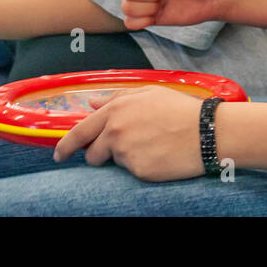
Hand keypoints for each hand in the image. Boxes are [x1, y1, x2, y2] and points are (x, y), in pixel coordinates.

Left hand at [53, 85, 205, 180]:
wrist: (206, 132)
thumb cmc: (179, 109)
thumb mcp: (147, 93)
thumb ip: (115, 98)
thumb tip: (92, 103)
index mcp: (115, 111)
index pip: (79, 131)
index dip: (66, 145)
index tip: (59, 154)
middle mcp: (115, 132)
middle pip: (92, 153)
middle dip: (99, 155)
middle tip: (121, 150)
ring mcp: (126, 153)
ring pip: (115, 163)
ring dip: (125, 159)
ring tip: (150, 147)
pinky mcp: (139, 171)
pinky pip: (133, 172)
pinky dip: (143, 167)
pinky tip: (160, 156)